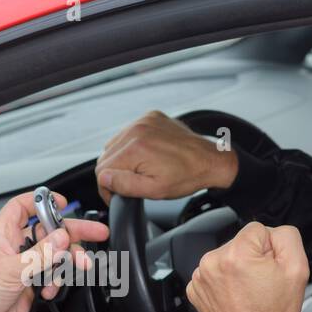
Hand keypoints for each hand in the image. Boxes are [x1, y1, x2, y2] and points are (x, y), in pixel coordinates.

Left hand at [0, 190, 108, 311]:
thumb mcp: (11, 270)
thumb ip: (41, 253)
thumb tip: (62, 236)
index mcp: (3, 235)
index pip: (23, 207)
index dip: (42, 201)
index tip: (63, 202)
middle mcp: (14, 249)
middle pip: (48, 232)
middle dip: (72, 233)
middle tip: (97, 234)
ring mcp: (22, 268)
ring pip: (54, 256)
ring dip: (67, 262)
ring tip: (78, 268)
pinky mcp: (27, 287)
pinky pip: (51, 278)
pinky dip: (56, 283)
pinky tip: (49, 291)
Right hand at [95, 110, 237, 203]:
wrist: (210, 160)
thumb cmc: (187, 176)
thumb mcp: (154, 190)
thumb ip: (125, 185)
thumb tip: (104, 179)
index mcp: (136, 148)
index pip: (102, 170)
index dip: (107, 187)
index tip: (117, 195)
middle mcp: (137, 129)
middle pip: (105, 156)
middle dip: (114, 173)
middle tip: (130, 184)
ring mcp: (143, 120)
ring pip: (114, 144)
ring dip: (121, 159)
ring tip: (139, 170)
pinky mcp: (150, 117)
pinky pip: (127, 133)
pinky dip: (130, 146)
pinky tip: (145, 155)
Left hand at [185, 222, 309, 311]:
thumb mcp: (297, 268)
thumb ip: (287, 236)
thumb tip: (272, 232)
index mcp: (235, 254)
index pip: (257, 229)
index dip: (270, 249)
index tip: (269, 269)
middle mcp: (212, 263)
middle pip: (240, 243)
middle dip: (253, 259)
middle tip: (261, 284)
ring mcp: (200, 279)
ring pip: (227, 258)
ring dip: (238, 270)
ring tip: (248, 293)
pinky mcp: (195, 291)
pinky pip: (214, 274)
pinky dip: (225, 283)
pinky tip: (236, 298)